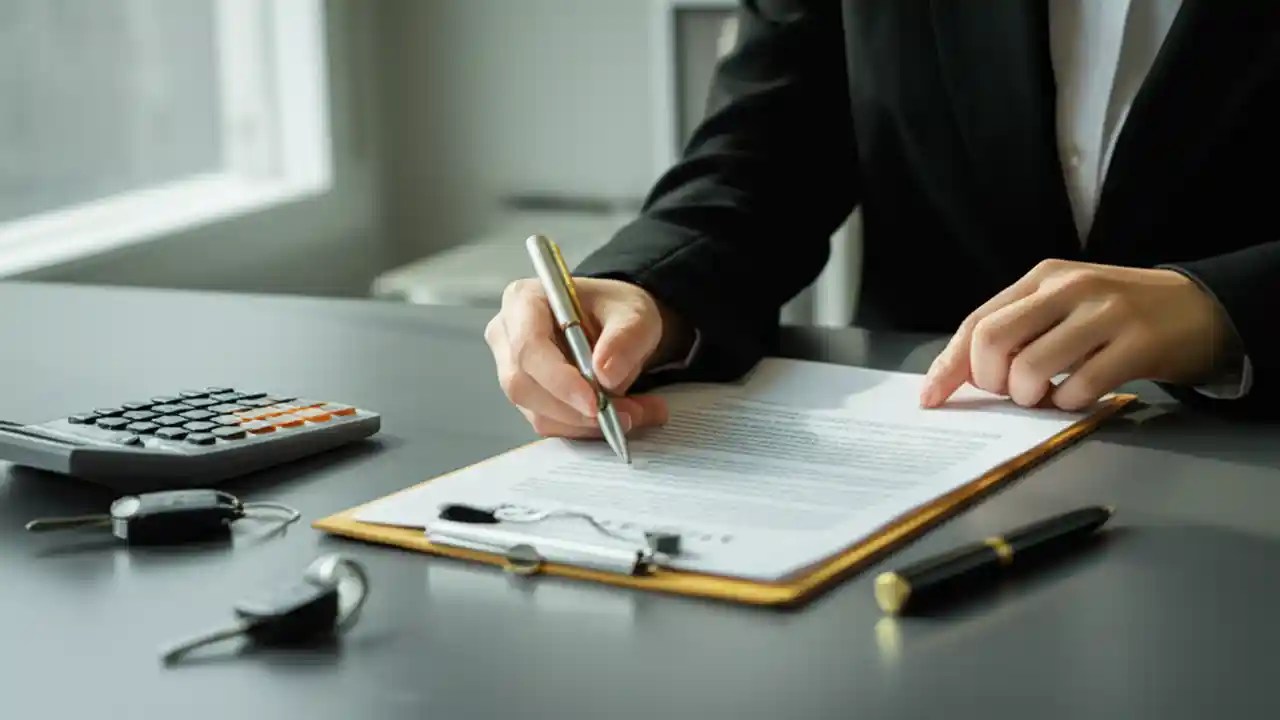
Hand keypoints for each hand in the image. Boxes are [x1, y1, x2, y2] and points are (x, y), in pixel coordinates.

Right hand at [485, 277, 690, 437]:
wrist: (616, 324)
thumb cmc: (616, 310)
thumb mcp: (634, 314)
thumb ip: (625, 339)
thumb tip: (606, 376)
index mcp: (524, 300)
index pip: (529, 347)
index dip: (559, 380)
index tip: (595, 403)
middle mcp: (508, 334)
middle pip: (524, 385)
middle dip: (575, 409)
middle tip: (626, 415)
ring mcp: (512, 368)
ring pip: (536, 411)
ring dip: (585, 423)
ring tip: (634, 414)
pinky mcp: (527, 396)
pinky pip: (548, 422)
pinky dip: (584, 428)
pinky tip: (616, 416)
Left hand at [919, 259, 1234, 410]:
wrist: (1200, 308)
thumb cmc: (1118, 316)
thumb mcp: (1064, 307)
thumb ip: (1018, 331)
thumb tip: (960, 375)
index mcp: (1043, 277)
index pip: (977, 321)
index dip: (949, 365)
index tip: (931, 398)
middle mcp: (1070, 287)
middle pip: (994, 341)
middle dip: (990, 381)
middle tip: (1009, 392)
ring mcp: (1105, 313)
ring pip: (1031, 367)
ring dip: (1029, 398)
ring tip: (1045, 396)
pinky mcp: (1138, 343)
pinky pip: (1079, 387)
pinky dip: (1067, 404)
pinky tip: (1076, 397)